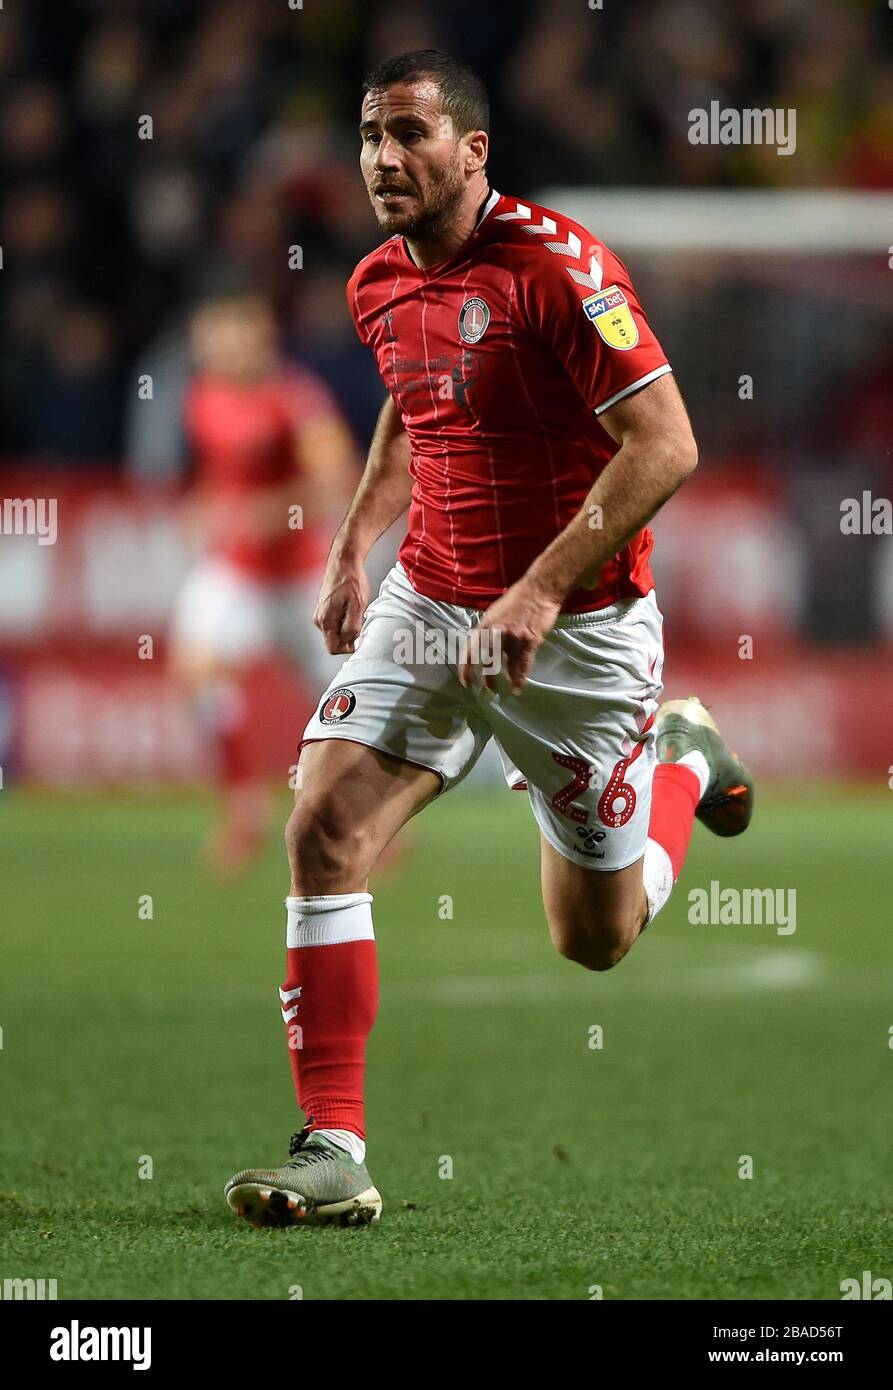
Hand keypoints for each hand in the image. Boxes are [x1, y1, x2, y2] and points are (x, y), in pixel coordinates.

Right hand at [313, 552, 369, 654]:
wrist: (344, 560)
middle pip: (335, 640)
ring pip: (337, 631)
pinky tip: (352, 606)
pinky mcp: (325, 608)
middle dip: (349, 635)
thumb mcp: (357, 605)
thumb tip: (351, 642)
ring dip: (349, 626)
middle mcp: (319, 619)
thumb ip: (352, 626)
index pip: (333, 648)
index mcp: (324, 620)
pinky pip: (337, 622)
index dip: (348, 647)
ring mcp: (321, 613)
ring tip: (356, 610)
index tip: (359, 637)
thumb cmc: (350, 579)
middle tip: (360, 620)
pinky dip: (346, 618)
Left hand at [459, 575, 561, 695]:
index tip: (466, 683)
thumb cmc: (517, 599)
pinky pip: (523, 664)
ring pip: (507, 665)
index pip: (470, 651)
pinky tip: (518, 688)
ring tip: (508, 689)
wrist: (539, 590)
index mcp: (484, 625)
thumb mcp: (494, 612)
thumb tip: (484, 645)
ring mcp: (513, 637)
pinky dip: (520, 678)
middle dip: (488, 679)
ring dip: (507, 679)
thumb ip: (489, 630)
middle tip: (490, 689)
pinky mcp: (529, 641)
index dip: (466, 670)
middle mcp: (496, 633)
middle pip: (487, 662)